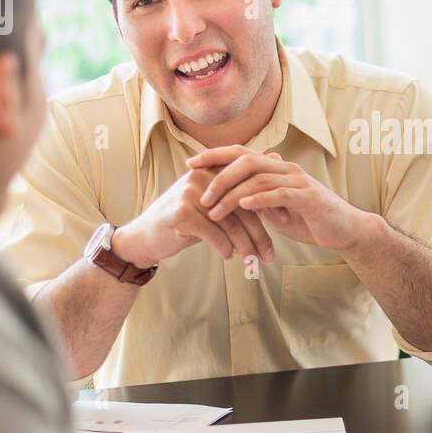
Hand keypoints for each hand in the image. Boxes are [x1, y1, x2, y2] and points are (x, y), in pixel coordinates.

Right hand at [113, 164, 273, 266]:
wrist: (147, 236)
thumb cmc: (186, 222)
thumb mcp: (213, 207)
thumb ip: (240, 198)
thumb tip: (272, 191)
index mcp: (214, 170)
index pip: (249, 189)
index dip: (268, 207)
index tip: (285, 224)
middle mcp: (203, 177)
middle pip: (242, 208)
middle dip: (259, 234)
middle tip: (271, 255)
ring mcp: (191, 194)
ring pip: (230, 223)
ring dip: (245, 246)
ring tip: (254, 262)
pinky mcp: (182, 213)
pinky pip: (213, 233)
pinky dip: (224, 247)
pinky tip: (229, 257)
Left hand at [190, 146, 376, 252]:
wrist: (344, 230)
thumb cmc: (310, 220)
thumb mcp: (276, 210)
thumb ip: (256, 201)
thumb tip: (232, 199)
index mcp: (276, 168)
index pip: (240, 154)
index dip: (214, 155)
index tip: (190, 164)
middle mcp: (285, 168)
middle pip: (245, 160)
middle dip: (218, 174)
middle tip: (199, 193)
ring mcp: (297, 180)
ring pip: (257, 177)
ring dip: (231, 194)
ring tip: (214, 210)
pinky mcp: (308, 197)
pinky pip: (279, 193)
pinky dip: (259, 198)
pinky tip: (243, 205)